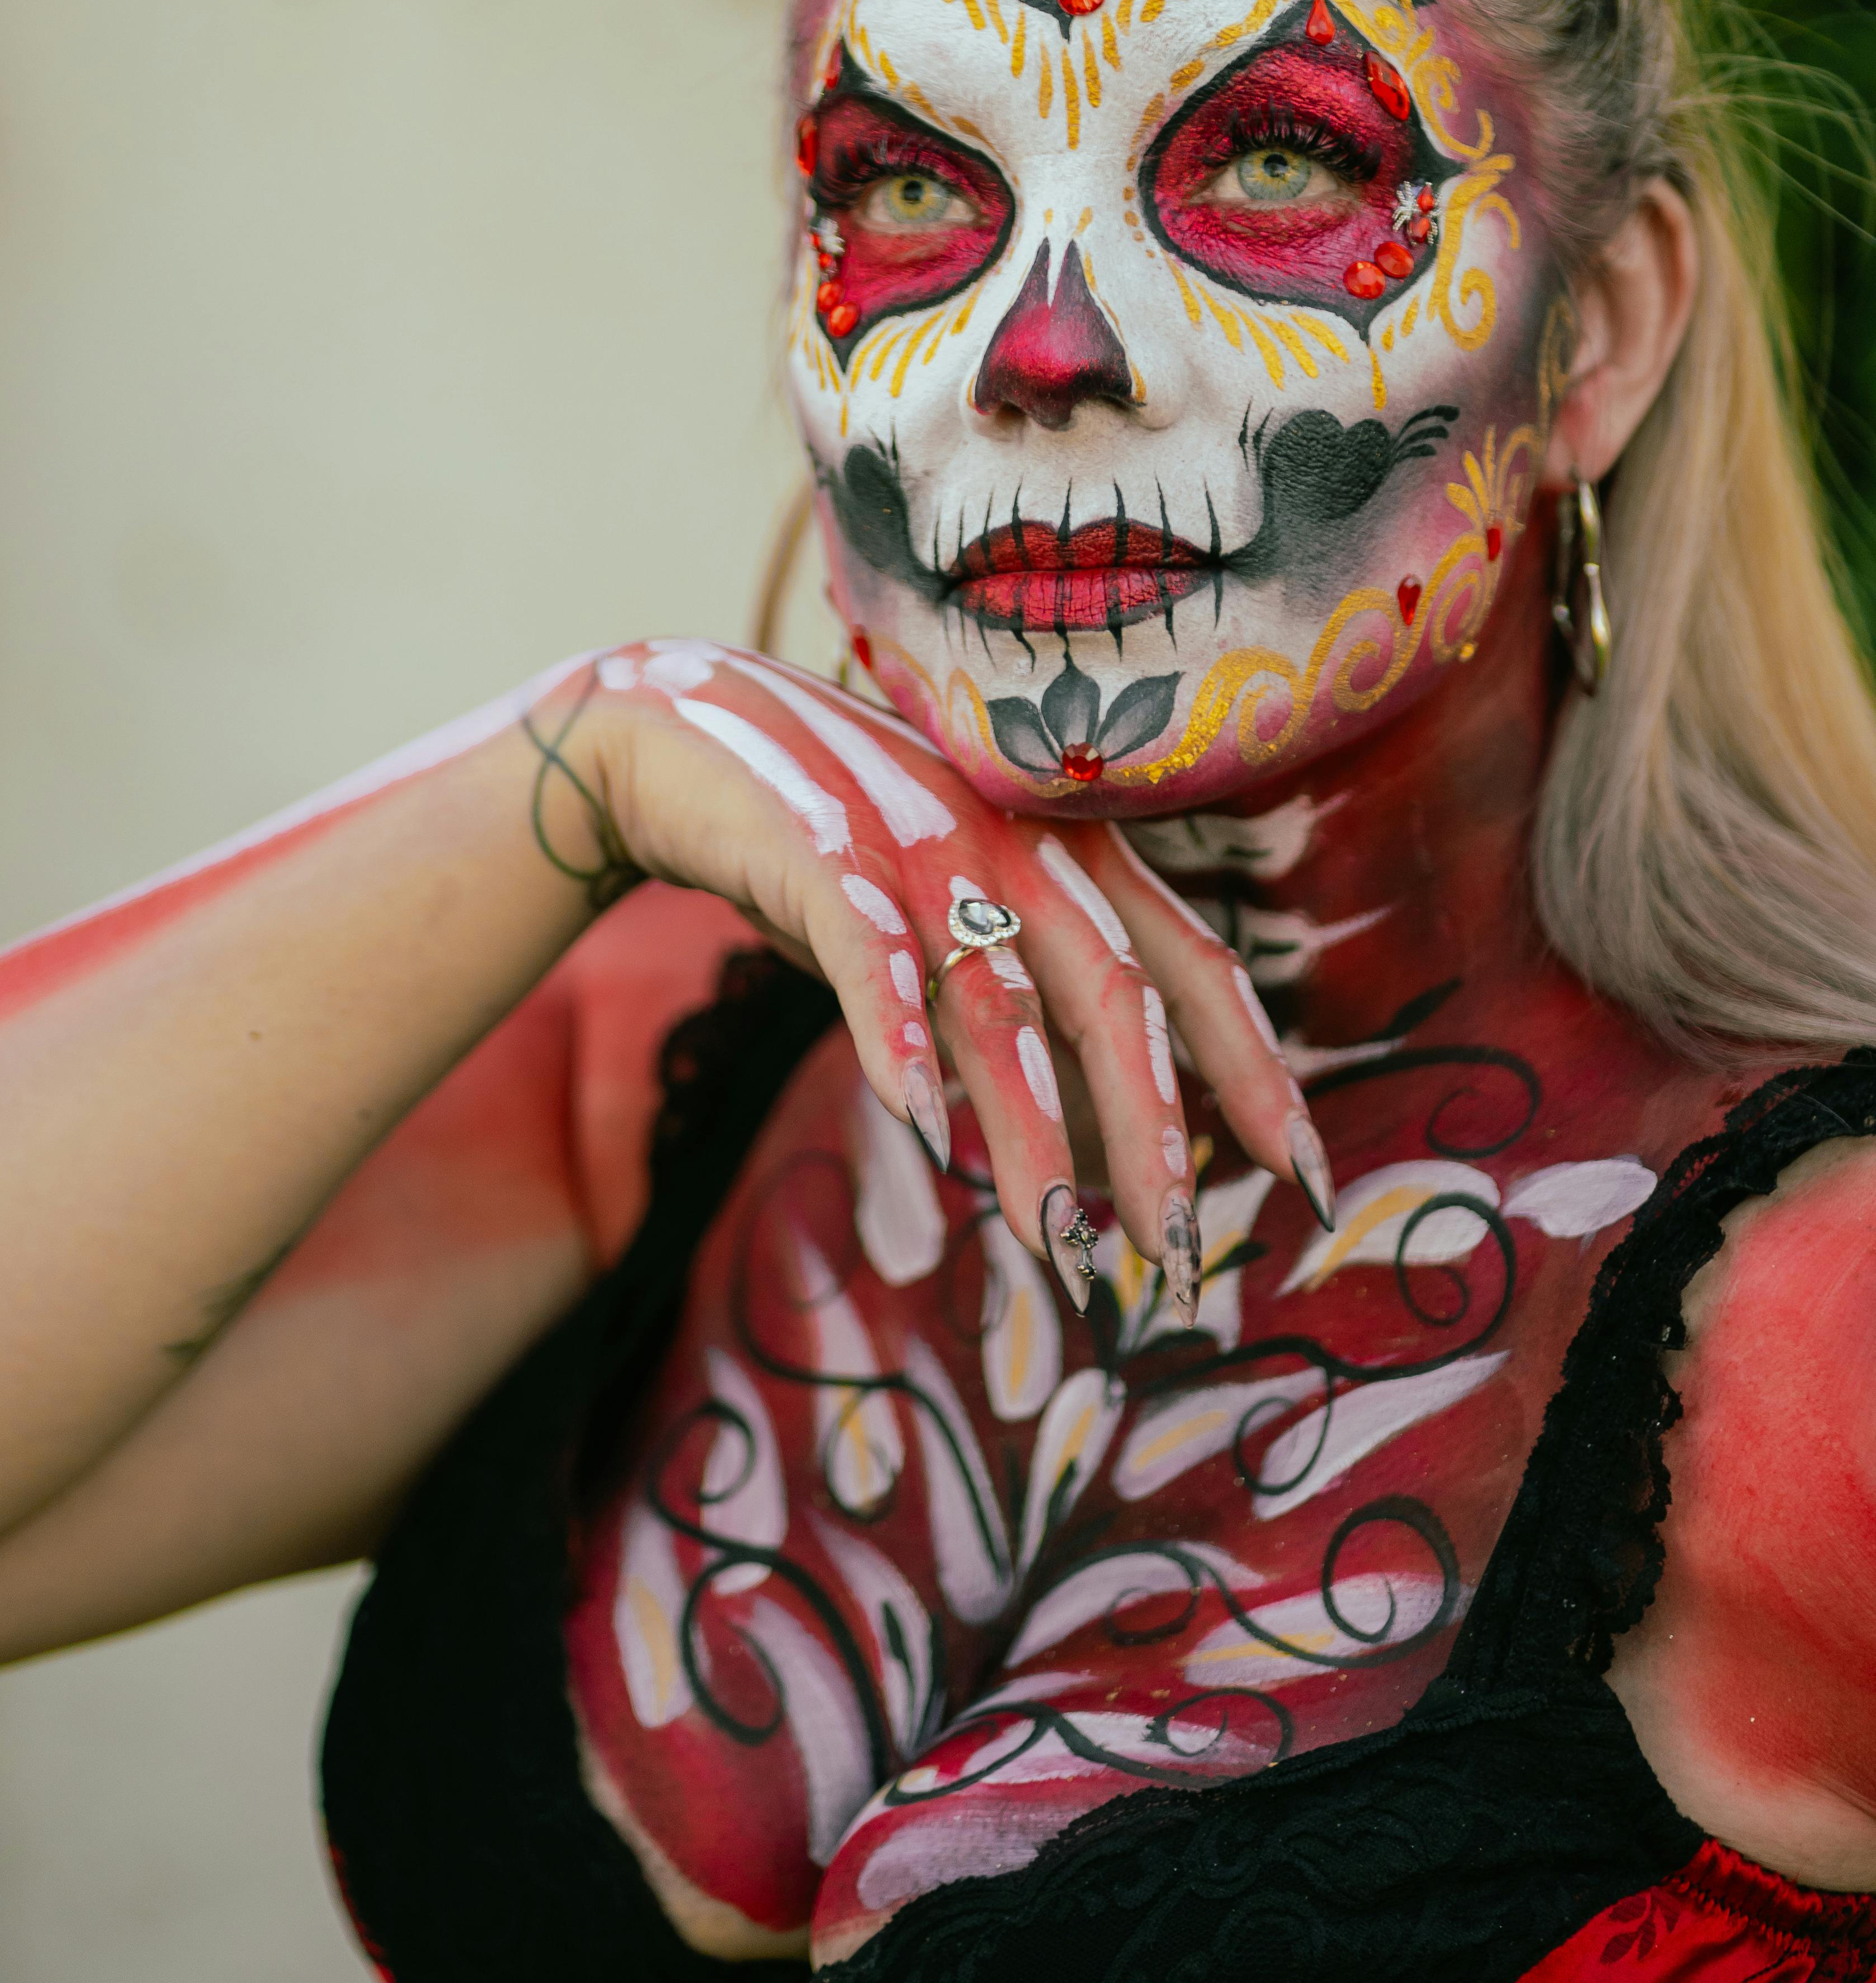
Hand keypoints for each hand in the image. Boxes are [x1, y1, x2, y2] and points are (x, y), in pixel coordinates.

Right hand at [554, 642, 1332, 1323]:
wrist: (678, 723)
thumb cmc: (837, 834)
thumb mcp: (955, 902)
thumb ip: (1028, 990)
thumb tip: (1102, 1141)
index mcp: (1067, 848)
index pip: (1194, 963)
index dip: (1252, 1070)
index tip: (1303, 1178)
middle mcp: (1012, 842)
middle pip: (1115, 998)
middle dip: (1156, 1136)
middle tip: (1178, 1259)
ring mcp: (917, 841)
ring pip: (1001, 1003)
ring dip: (1035, 1136)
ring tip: (1059, 1251)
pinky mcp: (821, 850)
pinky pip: (871, 955)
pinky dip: (898, 1037)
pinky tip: (920, 1125)